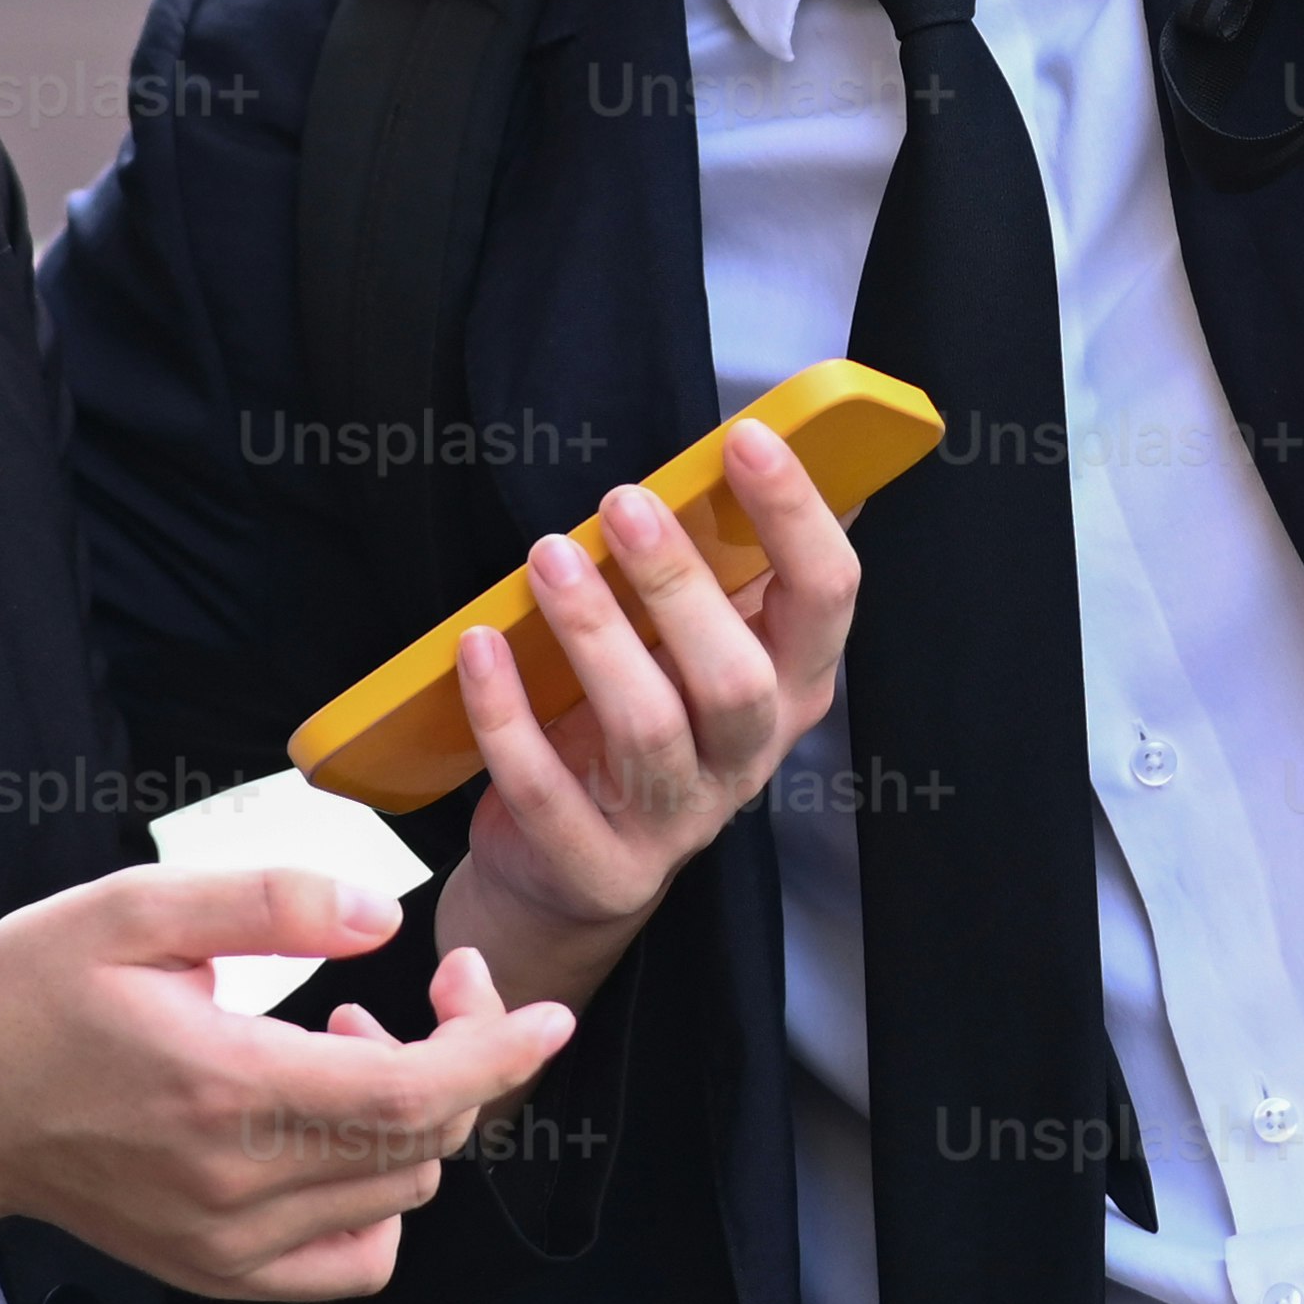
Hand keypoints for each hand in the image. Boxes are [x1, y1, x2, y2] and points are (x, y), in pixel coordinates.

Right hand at [0, 866, 576, 1303]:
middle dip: (461, 1060)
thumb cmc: (29, 999)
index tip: (547, 1013)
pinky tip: (334, 1135)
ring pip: (398, 1196)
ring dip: (412, 1119)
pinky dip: (379, 1199)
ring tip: (345, 1045)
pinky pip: (353, 1259)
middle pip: (420, 1143)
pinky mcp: (220, 1270)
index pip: (412, 1094)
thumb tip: (384, 917)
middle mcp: (236, 1182)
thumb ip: (267, 900)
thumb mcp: (131, 908)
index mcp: (224, 1087)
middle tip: (432, 990)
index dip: (497, 1053)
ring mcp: (229, 1242)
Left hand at [426, 415, 864, 1013]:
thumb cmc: (640, 718)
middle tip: (622, 502)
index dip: (796, 517)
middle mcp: (748, 756)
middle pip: (738, 679)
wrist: (569, 866)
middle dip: (681, 585)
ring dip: (596, 636)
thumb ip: (726, 566)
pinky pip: (548, 791)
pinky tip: (477, 647)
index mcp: (791, 685)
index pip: (826, 599)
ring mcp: (678, 819)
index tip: (746, 438)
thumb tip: (764, 440)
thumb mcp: (693, 645)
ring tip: (548, 558)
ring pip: (649, 729)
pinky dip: (508, 715)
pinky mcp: (600, 865)